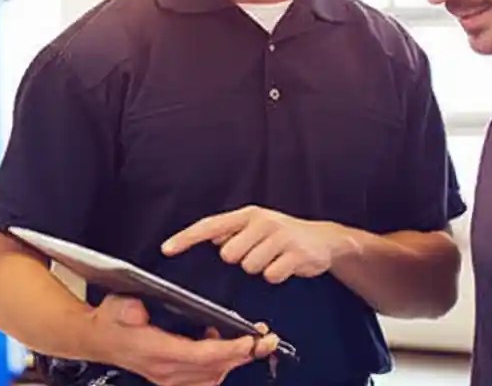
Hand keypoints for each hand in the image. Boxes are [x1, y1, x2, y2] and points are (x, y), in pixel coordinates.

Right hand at [85, 294, 278, 385]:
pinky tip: (226, 349)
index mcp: (157, 351)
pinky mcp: (172, 377)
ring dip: (235, 361)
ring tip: (252, 342)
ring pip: (213, 376)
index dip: (229, 349)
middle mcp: (166, 370)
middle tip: (267, 340)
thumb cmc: (110, 321)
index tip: (250, 340)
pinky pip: (205, 378)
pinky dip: (221, 366)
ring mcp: (169, 377)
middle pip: (215, 368)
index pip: (201, 356)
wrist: (96, 339)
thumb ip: (127, 309)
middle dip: (244, 355)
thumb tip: (138, 310)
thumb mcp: (115, 306)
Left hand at [162, 205, 345, 283]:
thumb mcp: (256, 227)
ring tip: (274, 258)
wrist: (324, 239)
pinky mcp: (295, 254)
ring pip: (250, 267)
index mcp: (247, 214)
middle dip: (241, 259)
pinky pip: (271, 276)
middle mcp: (261, 221)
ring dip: (260, 269)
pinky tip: (286, 265)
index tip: (166, 248)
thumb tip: (211, 238)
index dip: (186, 238)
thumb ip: (233, 232)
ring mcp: (280, 236)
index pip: (210, 225)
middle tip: (258, 253)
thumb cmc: (283, 235)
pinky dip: (276, 276)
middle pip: (229, 254)